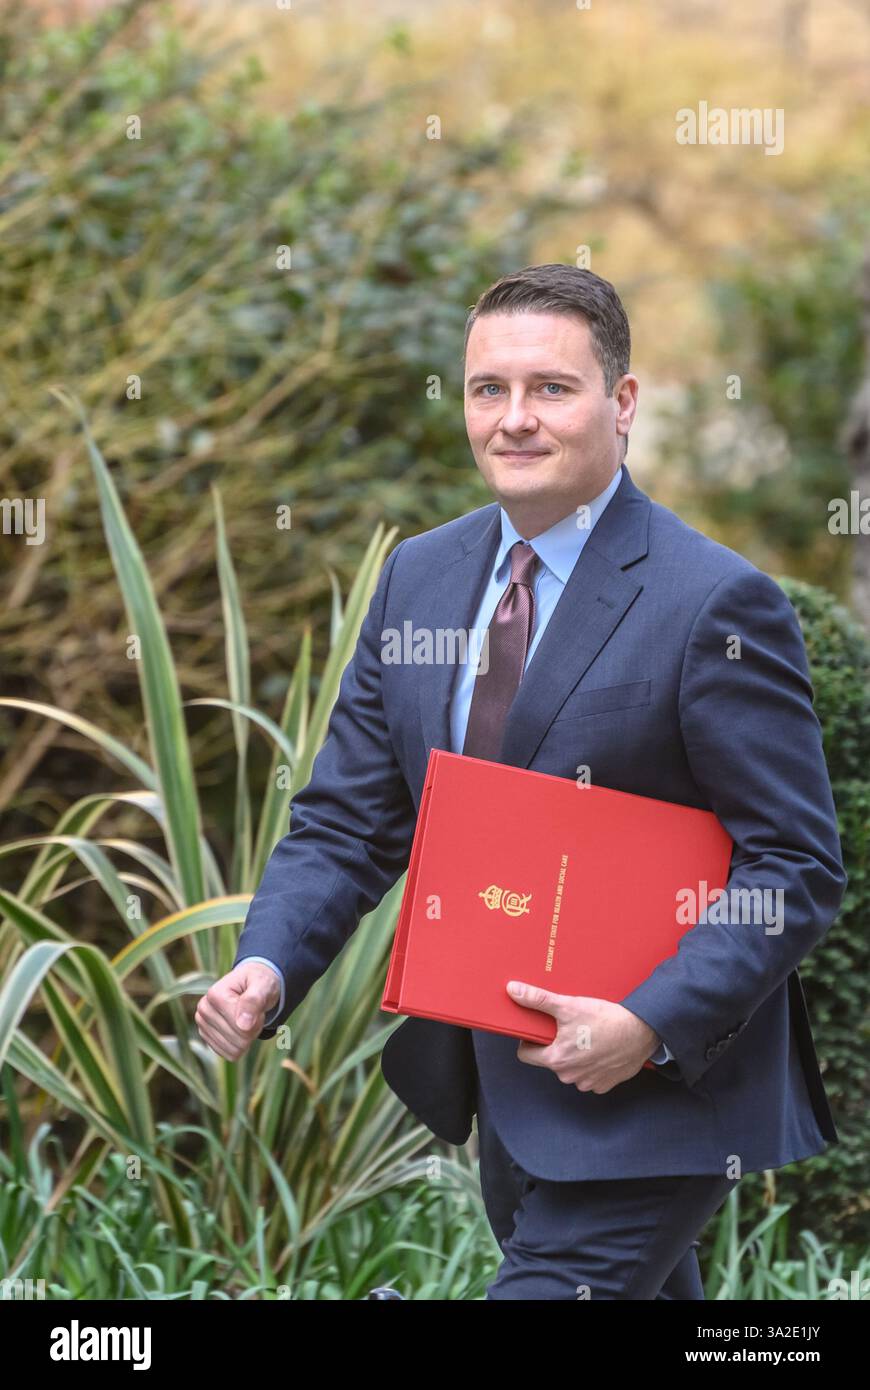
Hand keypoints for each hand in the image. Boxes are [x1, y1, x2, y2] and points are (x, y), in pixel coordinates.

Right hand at [194, 961, 280, 1060]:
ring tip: (247, 1019)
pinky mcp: (207, 1036)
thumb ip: (254, 1001)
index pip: (241, 1026)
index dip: (257, 1020)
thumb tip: (243, 1025)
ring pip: (234, 1049)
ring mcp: (202, 1024)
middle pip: (238, 1039)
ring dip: (248, 1038)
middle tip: (254, 1012)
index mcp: (214, 994)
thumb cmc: (258, 983)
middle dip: (253, 1029)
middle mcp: (204, 1010)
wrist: (251, 984)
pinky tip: (240, 1029)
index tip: (257, 1004)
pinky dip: (241, 1045)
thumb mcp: (263, 985)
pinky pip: (229, 1054)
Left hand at [507, 981, 660, 1093]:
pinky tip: (600, 1047)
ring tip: (587, 1036)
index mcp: (557, 1060)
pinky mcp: (605, 1084)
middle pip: (550, 1060)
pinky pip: (590, 1075)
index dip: (529, 1040)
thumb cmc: (605, 1019)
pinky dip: (592, 1063)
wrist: (642, 1031)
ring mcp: (588, 1083)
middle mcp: (570, 1077)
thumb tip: (513, 990)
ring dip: (575, 1055)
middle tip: (569, 1027)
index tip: (540, 1029)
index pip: (526, 1055)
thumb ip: (538, 1000)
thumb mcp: (568, 1005)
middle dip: (556, 1045)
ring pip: (571, 1068)